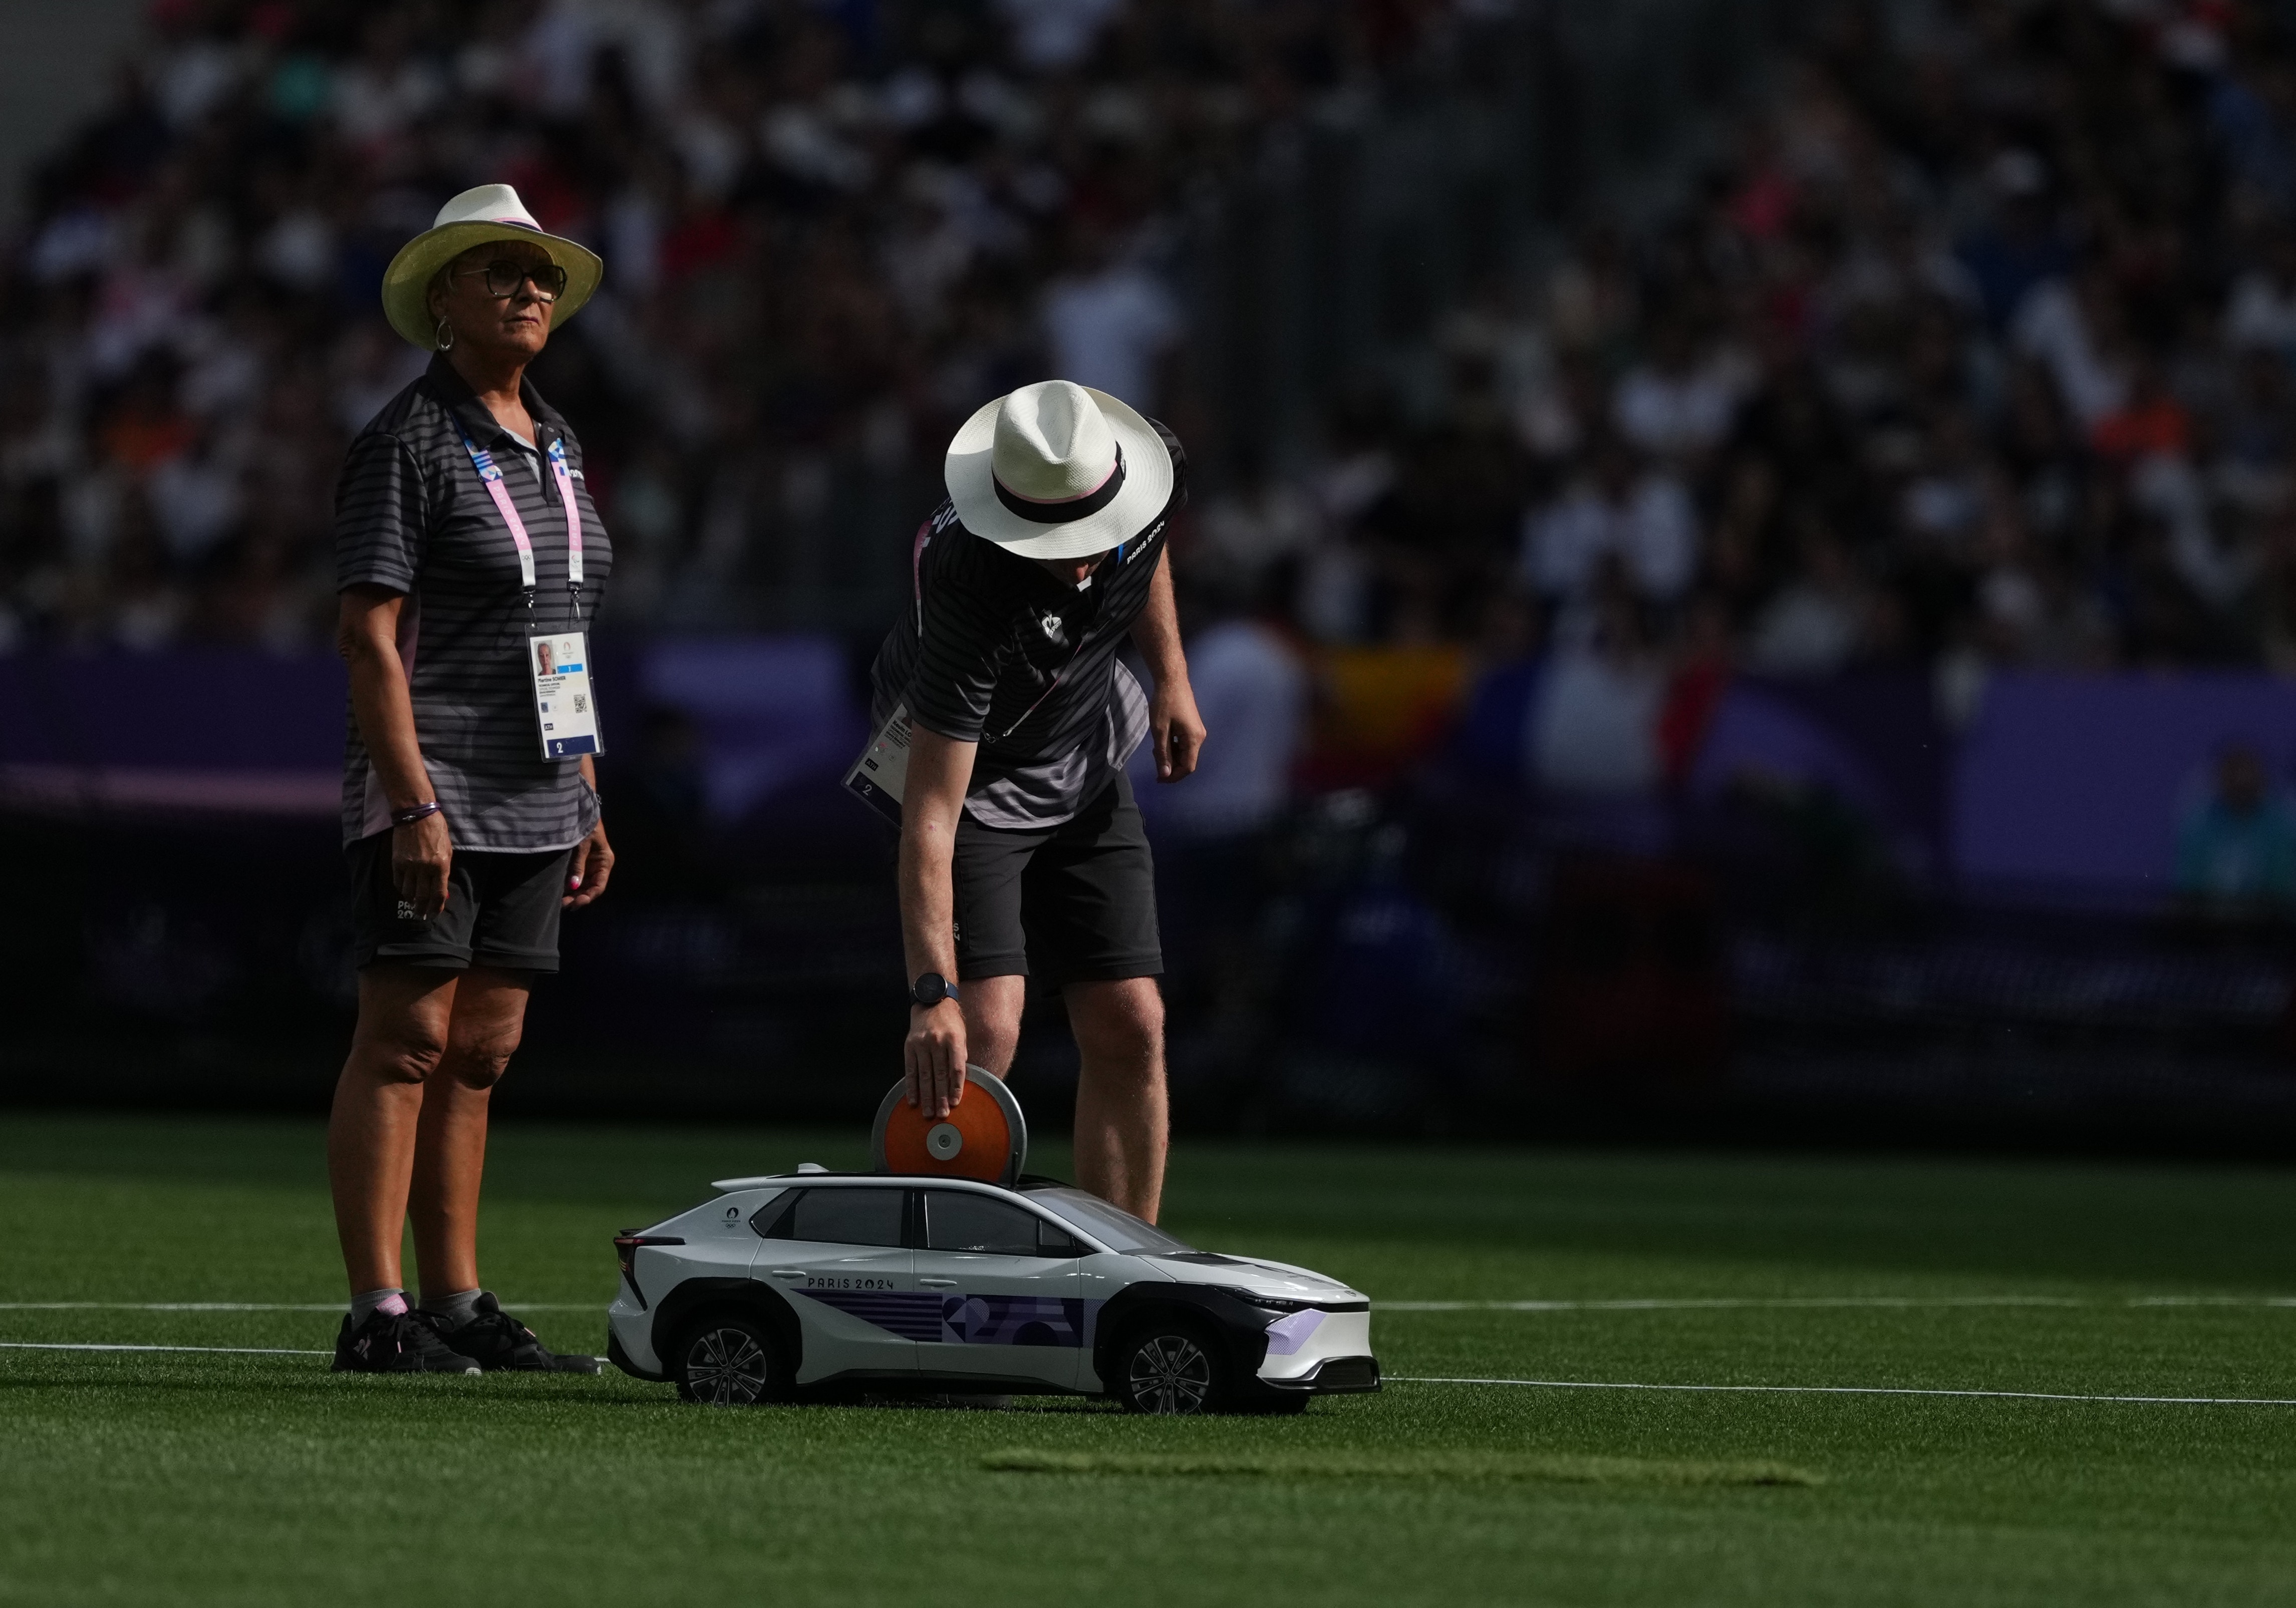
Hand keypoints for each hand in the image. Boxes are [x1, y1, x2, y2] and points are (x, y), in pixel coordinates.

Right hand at [391, 811, 452, 918]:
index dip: (436, 907)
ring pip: (408, 892)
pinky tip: (405, 892)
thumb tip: (441, 889)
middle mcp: (425, 869)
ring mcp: (409, 866)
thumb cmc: (436, 830)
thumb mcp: (447, 850)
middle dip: (422, 909)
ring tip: (413, 905)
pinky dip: (402, 889)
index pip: (438, 894)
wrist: (416, 815)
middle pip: (422, 897)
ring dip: (411, 901)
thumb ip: (444, 870)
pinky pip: (398, 882)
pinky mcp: (397, 862)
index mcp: (441, 866)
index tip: (434, 914)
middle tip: (421, 915)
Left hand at [564, 820, 613, 907]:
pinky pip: (576, 878)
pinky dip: (569, 885)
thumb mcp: (582, 845)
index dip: (588, 896)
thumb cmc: (585, 826)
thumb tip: (574, 886)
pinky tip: (560, 891)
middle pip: (590, 888)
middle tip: (564, 904)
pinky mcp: (579, 862)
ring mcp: (589, 865)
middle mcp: (598, 866)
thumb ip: (578, 866)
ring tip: (561, 901)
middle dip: (579, 897)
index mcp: (605, 862)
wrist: (579, 809)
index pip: (599, 886)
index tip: (575, 903)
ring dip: (573, 893)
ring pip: (583, 885)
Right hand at [904, 999, 967, 1118]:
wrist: (932, 1003)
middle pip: (940, 1075)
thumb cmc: (951, 1023)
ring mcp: (921, 1044)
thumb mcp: (961, 1036)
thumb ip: (960, 1057)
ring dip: (927, 1096)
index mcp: (954, 1040)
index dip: (956, 1087)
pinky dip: (911, 1087)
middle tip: (942, 1115)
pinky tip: (913, 1100)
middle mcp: (937, 1042)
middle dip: (941, 1097)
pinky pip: (910, 1070)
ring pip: (924, 1075)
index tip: (955, 1103)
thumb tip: (959, 1083)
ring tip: (928, 1113)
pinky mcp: (909, 1046)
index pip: (956, 1068)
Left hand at [1150, 675, 1205, 781]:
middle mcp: (1199, 737)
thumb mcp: (1160, 730)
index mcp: (1194, 739)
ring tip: (1156, 748)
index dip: (1174, 776)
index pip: (1188, 767)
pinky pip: (1184, 743)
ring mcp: (1197, 731)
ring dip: (1170, 755)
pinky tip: (1162, 740)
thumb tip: (1165, 775)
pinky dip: (1173, 747)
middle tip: (1154, 758)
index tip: (1158, 778)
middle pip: (1187, 761)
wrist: (1172, 680)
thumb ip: (1163, 754)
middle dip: (1170, 765)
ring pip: (1184, 752)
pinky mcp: (1192, 726)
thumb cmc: (1165, 703)